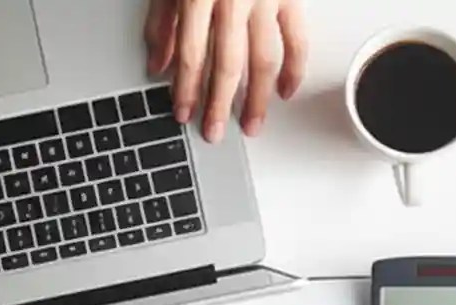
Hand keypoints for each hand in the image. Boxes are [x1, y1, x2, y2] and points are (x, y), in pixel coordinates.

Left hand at [144, 0, 307, 141]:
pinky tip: (284, 91)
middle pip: (227, 63)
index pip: (192, 54)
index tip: (182, 113)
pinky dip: (294, 68)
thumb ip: (163, 21)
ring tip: (251, 123)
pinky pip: (296, 39)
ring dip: (257, 98)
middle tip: (214, 132)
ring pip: (263, 59)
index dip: (186, 89)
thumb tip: (158, 64)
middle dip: (219, 104)